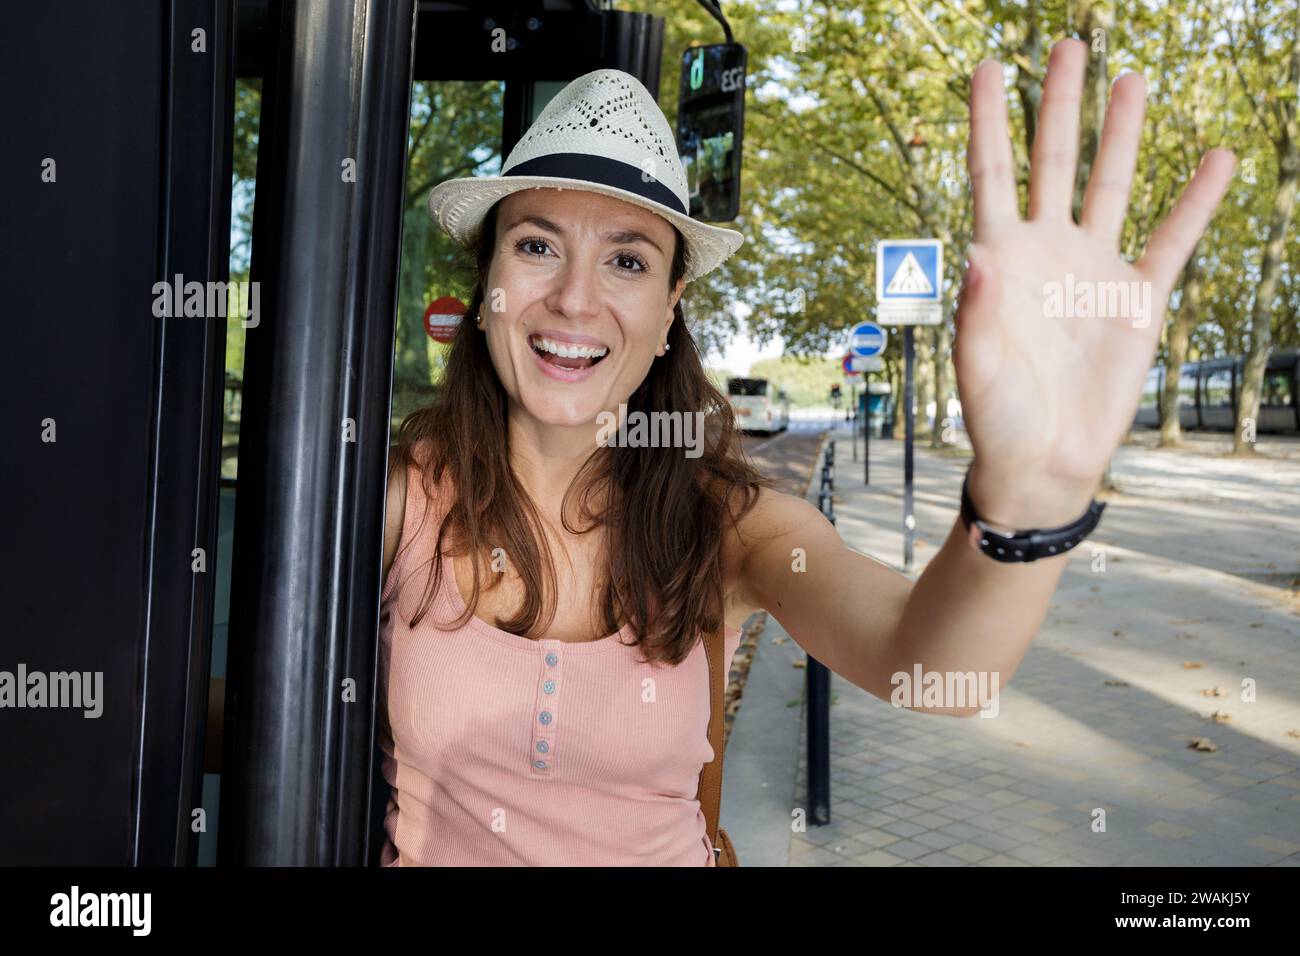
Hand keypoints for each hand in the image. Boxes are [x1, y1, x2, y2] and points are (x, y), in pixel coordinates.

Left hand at [954, 39, 1234, 528]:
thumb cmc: (997, 417)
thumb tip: (980, 256)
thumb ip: (976, 314)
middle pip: (1055, 162)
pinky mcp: (1138, 300)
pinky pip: (1173, 239)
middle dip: (1060, 106)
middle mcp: (1048, 252)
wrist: (1045, 461)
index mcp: (1001, 259)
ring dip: (1122, 134)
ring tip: (1131, 78)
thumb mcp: (976, 368)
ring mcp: (1094, 270)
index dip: (990, 122)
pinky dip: (1195, 201)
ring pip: (1112, 186)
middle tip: (1069, 45)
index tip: (987, 67)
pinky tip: (1215, 157)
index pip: (994, 175)